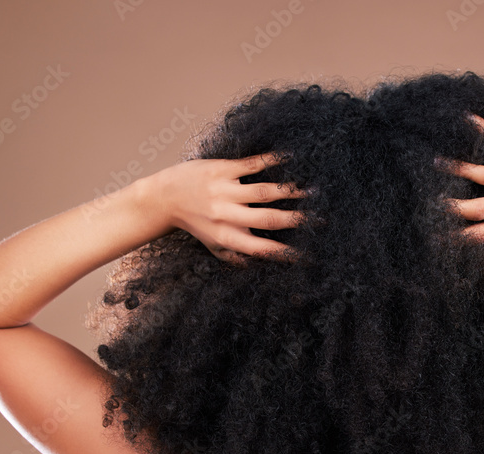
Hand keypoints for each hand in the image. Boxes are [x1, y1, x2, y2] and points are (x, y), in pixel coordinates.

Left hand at [142, 153, 307, 264]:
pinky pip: (250, 165)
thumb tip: (259, 265)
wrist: (164, 198)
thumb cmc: (193, 223)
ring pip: (263, 191)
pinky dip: (272, 161)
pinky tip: (290, 157)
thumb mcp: (212, 245)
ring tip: (310, 190)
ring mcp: (223, 191)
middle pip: (268, 218)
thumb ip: (234, 257)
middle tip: (318, 218)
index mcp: (227, 237)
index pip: (262, 248)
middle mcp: (226, 215)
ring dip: (289, 191)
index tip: (308, 256)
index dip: (286, 253)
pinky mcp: (220, 170)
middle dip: (296, 219)